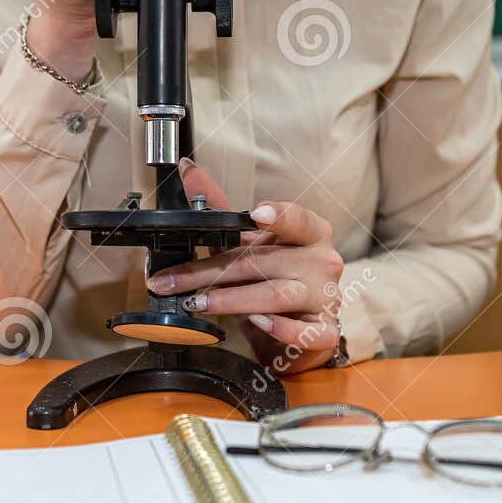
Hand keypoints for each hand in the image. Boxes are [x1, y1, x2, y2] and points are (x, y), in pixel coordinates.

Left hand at [145, 160, 343, 374]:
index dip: (277, 216)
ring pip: (278, 295)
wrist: (296, 328)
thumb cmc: (273, 279)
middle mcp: (322, 261)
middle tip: (174, 280)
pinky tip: (256, 322)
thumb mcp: (248, 244)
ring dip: (232, 299)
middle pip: (264, 261)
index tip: (255, 213)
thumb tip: (188, 171)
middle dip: (212, 271)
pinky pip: (304, 331)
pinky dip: (279, 328)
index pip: (298, 219)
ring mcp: (326, 297)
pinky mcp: (324, 331)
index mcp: (310, 233)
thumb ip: (221, 209)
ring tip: (199, 302)